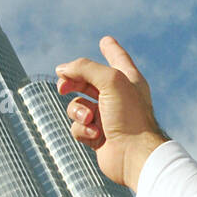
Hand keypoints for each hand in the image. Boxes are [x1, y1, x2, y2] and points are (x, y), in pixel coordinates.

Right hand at [55, 36, 168, 191]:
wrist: (134, 155)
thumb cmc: (129, 116)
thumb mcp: (110, 80)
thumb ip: (85, 68)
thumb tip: (62, 69)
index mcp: (128, 80)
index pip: (118, 57)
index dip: (110, 48)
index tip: (105, 40)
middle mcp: (118, 97)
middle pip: (87, 80)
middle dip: (72, 81)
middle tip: (62, 86)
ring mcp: (106, 117)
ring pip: (77, 105)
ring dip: (77, 110)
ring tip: (89, 118)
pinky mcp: (97, 135)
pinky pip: (78, 126)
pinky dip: (82, 129)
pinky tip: (95, 136)